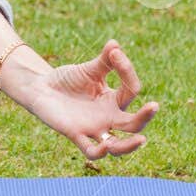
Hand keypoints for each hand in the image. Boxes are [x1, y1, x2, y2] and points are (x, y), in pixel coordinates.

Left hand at [18, 39, 159, 159]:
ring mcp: (94, 129)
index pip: (132, 90)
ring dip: (129, 146)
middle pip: (134, 124)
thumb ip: (104, 60)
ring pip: (118, 147)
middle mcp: (109, 118)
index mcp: (115, 101)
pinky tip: (106, 144)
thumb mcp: (88, 69)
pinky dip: (100, 151)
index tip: (114, 52)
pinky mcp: (76, 134)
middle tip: (154, 106)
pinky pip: (91, 151)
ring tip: (141, 139)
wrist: (41, 88)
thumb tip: (115, 44)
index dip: (127, 70)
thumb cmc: (68, 80)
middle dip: (146, 117)